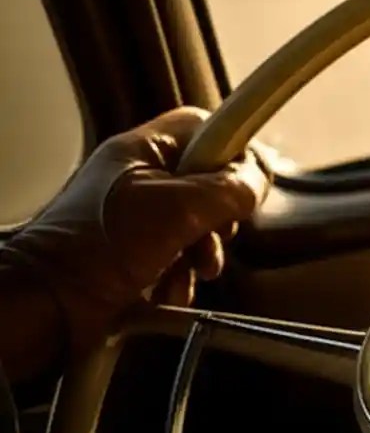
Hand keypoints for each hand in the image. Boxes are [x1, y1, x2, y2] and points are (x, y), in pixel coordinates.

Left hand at [0, 108, 269, 359]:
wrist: (50, 306)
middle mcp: (140, 179)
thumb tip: (257, 184)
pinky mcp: (138, 254)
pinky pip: (182, 256)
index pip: (203, 126)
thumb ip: (227, 190)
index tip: (244, 176)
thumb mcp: (177, 209)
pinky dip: (184, 274)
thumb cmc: (95, 250)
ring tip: (192, 266)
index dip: (230, 148)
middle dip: (220, 215)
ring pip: (200, 225)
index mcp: (141, 151)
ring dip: (204, 252)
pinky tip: (171, 285)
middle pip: (209, 181)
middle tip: (212, 231)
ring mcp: (138, 218)